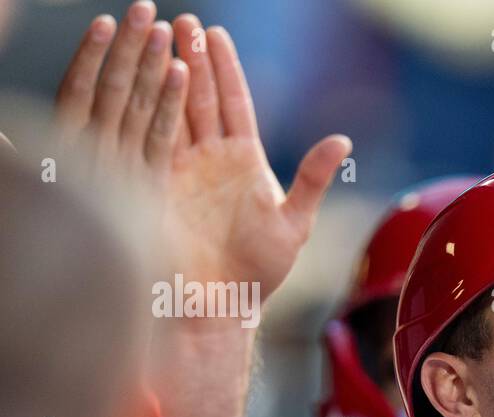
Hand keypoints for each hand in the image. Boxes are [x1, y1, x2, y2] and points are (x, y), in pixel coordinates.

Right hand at [56, 4, 350, 301]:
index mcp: (244, 161)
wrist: (224, 306)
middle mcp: (210, 159)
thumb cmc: (261, 272)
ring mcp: (181, 170)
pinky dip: (148, 111)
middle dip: (191, 58)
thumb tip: (344, 140)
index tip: (216, 34)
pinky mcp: (158, 187)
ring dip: (166, 74)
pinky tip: (144, 81)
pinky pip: (152, 142)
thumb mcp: (293, 223)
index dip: (225, 69)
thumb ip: (313, 179)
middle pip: (199, 97)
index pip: (234, 103)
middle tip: (181, 21)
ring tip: (161, 35)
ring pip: (172, 111)